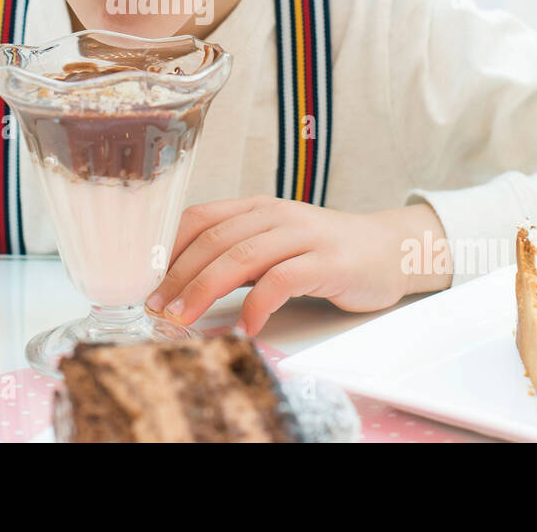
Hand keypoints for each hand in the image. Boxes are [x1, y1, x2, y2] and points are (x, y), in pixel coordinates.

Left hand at [143, 196, 448, 335]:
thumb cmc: (324, 252)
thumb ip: (235, 255)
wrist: (389, 250)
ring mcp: (303, 235)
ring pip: (242, 257)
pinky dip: (258, 305)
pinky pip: (283, 281)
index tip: (146, 281)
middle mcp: (276, 215)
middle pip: (215, 240)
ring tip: (185, 319)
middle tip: (157, 308)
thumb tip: (181, 282)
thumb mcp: (274, 243)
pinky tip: (246, 328)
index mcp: (256, 208)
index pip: (200, 218)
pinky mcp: (328, 261)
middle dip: (179, 276)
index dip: (168, 248)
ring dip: (206, 290)